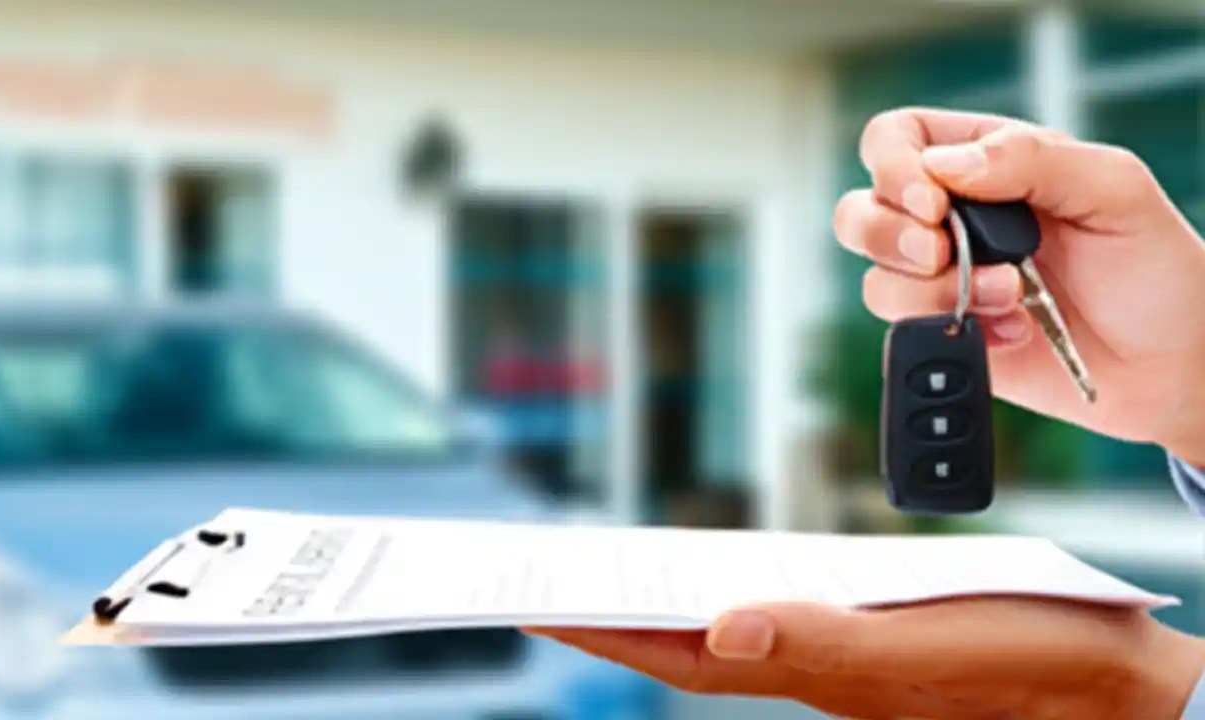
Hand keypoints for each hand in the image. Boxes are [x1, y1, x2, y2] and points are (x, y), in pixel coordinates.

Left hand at [529, 598, 1204, 718]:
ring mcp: (840, 655)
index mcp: (810, 673)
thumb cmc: (1031, 667)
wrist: (1112, 686)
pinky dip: (730, 590)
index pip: (676, 655)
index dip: (603, 633)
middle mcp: (812, 668)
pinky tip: (724, 575)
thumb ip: (825, 642)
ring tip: (612, 574)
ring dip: (664, 604)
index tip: (536, 607)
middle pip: (687, 644)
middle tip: (549, 583)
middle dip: (614, 616)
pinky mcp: (874, 636)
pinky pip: (777, 613)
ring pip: (726, 630)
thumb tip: (717, 627)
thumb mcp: (923, 648)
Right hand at [834, 108, 1204, 464]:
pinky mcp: (945, 334)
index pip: (897, 140)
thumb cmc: (1154, 268)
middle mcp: (951, 218)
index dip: (895, 168)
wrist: (1171, 365)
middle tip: (940, 253)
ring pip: (876, 277)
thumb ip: (1032, 159)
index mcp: (984, 162)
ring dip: (935, 291)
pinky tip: (1010, 331)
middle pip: (858, 210)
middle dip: (889, 235)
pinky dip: (954, 330)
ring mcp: (943, 280)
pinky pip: (905, 331)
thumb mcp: (1116, 188)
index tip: (934, 202)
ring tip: (1008, 296)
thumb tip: (946, 167)